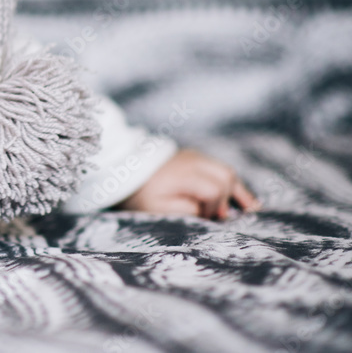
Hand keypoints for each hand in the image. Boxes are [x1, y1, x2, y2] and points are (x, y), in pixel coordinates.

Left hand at [114, 148, 261, 219]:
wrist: (123, 167)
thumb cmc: (140, 193)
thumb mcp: (157, 208)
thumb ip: (186, 210)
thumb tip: (209, 212)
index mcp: (184, 175)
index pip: (213, 189)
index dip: (216, 207)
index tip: (209, 219)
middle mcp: (193, 162)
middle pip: (225, 176)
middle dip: (232, 196)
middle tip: (233, 216)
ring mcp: (193, 157)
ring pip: (224, 169)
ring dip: (237, 188)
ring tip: (251, 208)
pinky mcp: (192, 156)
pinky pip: (216, 166)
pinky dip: (228, 180)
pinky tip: (237, 195)